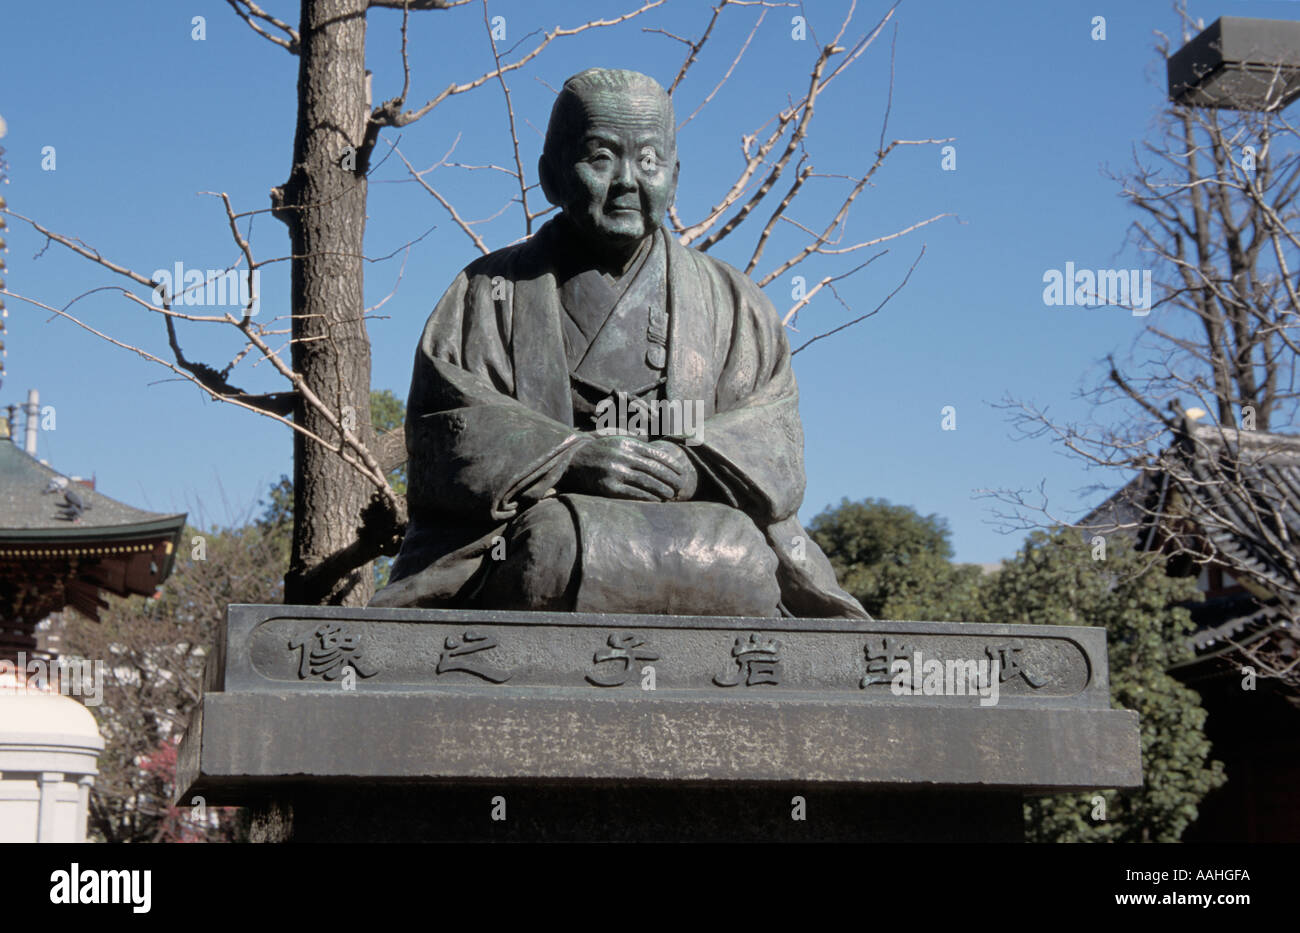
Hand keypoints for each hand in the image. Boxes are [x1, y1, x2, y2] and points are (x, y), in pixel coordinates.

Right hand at [563, 435, 695, 500]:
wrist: (571, 461)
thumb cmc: (597, 450)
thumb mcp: (614, 437)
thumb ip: (633, 437)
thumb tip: (650, 437)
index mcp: (627, 443)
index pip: (655, 454)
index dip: (671, 464)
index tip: (681, 472)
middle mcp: (622, 455)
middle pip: (654, 469)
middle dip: (670, 479)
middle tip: (681, 486)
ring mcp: (615, 471)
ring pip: (646, 482)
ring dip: (662, 490)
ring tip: (671, 495)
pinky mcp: (608, 487)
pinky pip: (633, 493)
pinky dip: (648, 498)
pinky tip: (656, 501)